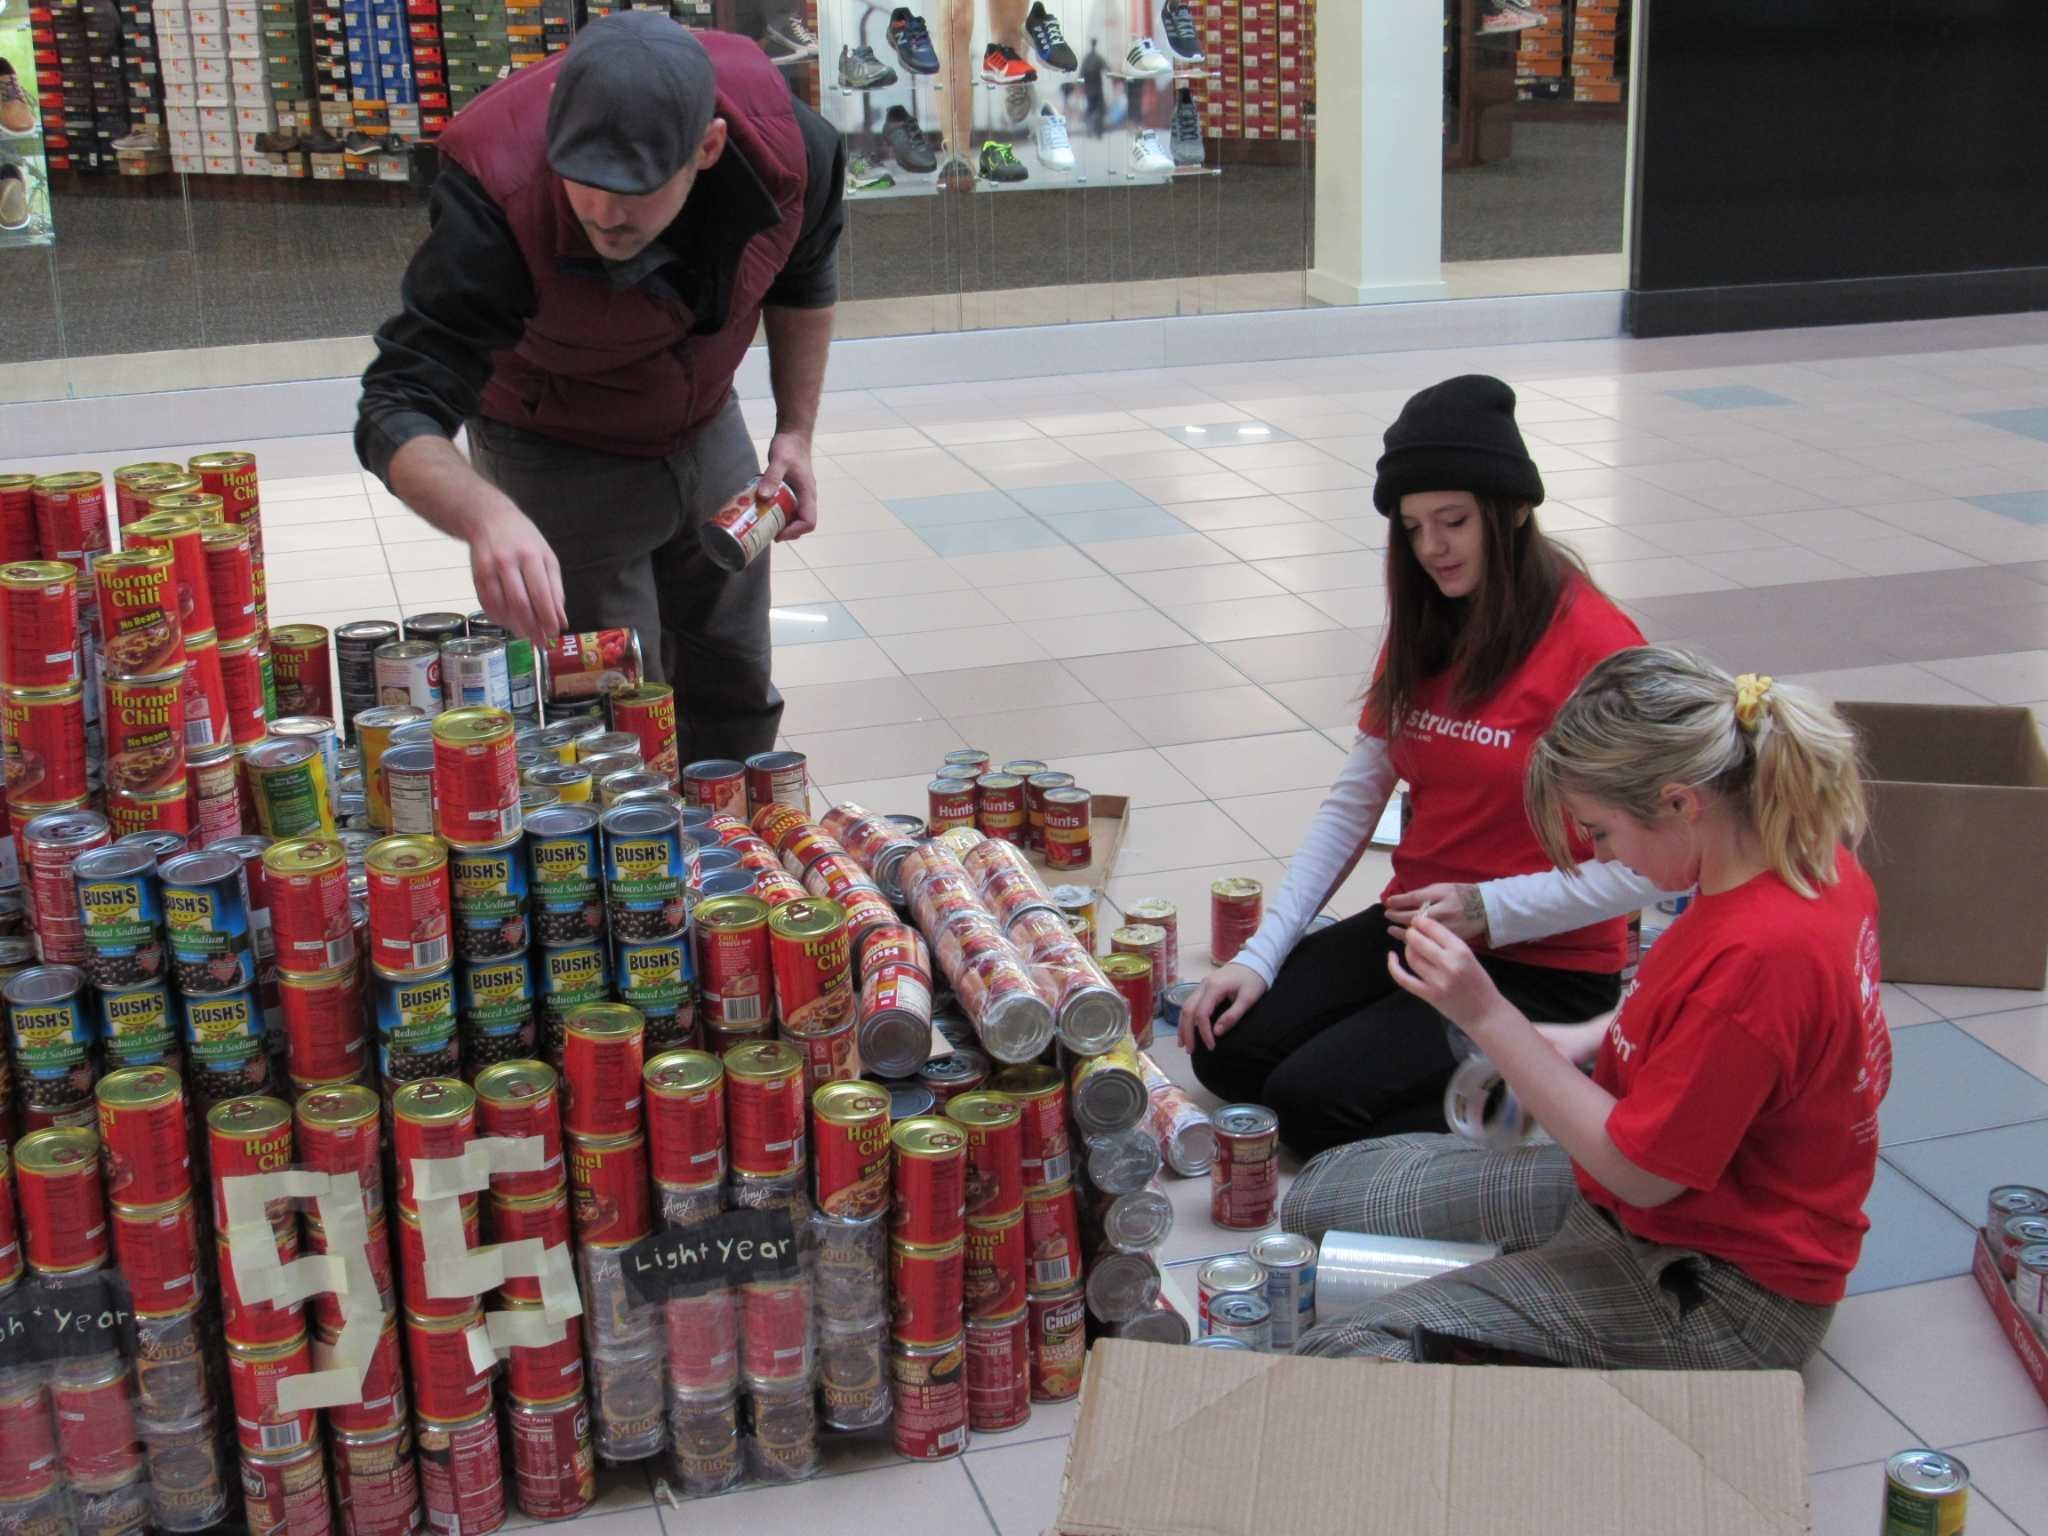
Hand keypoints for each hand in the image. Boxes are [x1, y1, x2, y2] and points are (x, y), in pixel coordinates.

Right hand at [466, 488, 566, 644]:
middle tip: (540, 642)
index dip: (548, 617)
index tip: (555, 633)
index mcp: (532, 556)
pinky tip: (508, 625)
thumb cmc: (524, 540)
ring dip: (514, 626)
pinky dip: (498, 618)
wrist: (489, 518)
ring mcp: (489, 568)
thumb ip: (555, 588)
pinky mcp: (476, 574)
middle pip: (520, 603)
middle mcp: (509, 562)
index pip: (542, 594)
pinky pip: (486, 603)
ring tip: (526, 636)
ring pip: (501, 606)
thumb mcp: (546, 557)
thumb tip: (561, 619)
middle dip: (532, 627)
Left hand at [762, 430, 818, 540]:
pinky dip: (778, 514)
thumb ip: (772, 477)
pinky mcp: (793, 491)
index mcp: (808, 494)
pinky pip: (788, 509)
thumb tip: (763, 497)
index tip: (778, 533)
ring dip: (782, 524)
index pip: (809, 521)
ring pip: (795, 518)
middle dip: (786, 532)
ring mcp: (801, 495)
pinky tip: (763, 511)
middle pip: (802, 524)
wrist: (794, 435)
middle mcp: (807, 498)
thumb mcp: (779, 461)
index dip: (795, 531)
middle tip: (767, 532)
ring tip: (764, 524)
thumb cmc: (789, 447)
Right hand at [1177, 963, 1267, 1052]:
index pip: (1202, 1013)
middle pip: (1188, 1010)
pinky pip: (1190, 1004)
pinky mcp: (1203, 988)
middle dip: (1187, 1032)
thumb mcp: (1249, 999)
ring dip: (1182, 1026)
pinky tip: (1186, 1029)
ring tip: (1183, 1044)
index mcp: (1214, 987)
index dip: (1204, 1032)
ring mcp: (1201, 985)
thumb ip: (1233, 1015)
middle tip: (1190, 1051)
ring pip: (1185, 1007)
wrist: (1254, 962)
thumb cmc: (1254, 980)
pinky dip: (1186, 1018)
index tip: (1211, 1046)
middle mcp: (1203, 985)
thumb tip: (1217, 1032)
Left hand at [1385, 883, 1487, 942]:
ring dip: (1403, 933)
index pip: (1415, 898)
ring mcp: (1451, 927)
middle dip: (1398, 917)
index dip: (1399, 901)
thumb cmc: (1461, 895)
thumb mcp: (1444, 888)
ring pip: (1422, 934)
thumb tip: (1401, 901)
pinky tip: (1408, 942)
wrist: (1487, 908)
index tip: (1388, 902)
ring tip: (1392, 930)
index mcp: (1442, 894)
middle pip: (1415, 917)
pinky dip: (1418, 944)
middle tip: (1388, 916)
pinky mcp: (1454, 941)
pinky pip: (1432, 944)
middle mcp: (1446, 910)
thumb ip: (1425, 895)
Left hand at [1387, 911, 1512, 1035]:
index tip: (1417, 921)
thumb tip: (1425, 930)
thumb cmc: (1480, 984)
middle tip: (1411, 932)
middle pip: (1418, 941)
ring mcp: (1437, 981)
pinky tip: (1391, 957)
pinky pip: (1404, 978)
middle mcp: (1448, 964)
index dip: (1421, 922)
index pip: (1433, 929)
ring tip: (1410, 945)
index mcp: (1461, 951)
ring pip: (1411, 957)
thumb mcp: (1470, 958)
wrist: (1486, 1014)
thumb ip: (1450, 945)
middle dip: (1411, 933)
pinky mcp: (1428, 995)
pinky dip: (1393, 966)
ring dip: (1407, 948)